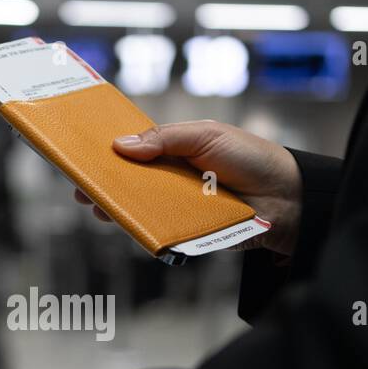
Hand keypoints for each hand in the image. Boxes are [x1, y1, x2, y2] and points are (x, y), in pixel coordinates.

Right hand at [74, 121, 303, 255]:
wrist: (287, 197)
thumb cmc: (251, 158)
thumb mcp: (206, 136)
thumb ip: (164, 138)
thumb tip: (121, 145)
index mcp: (175, 152)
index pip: (135, 151)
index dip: (110, 152)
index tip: (84, 153)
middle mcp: (172, 181)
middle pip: (130, 182)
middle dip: (104, 184)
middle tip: (80, 185)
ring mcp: (177, 207)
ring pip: (139, 208)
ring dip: (115, 208)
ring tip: (95, 205)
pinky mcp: (186, 232)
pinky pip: (157, 231)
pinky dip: (139, 228)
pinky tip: (122, 223)